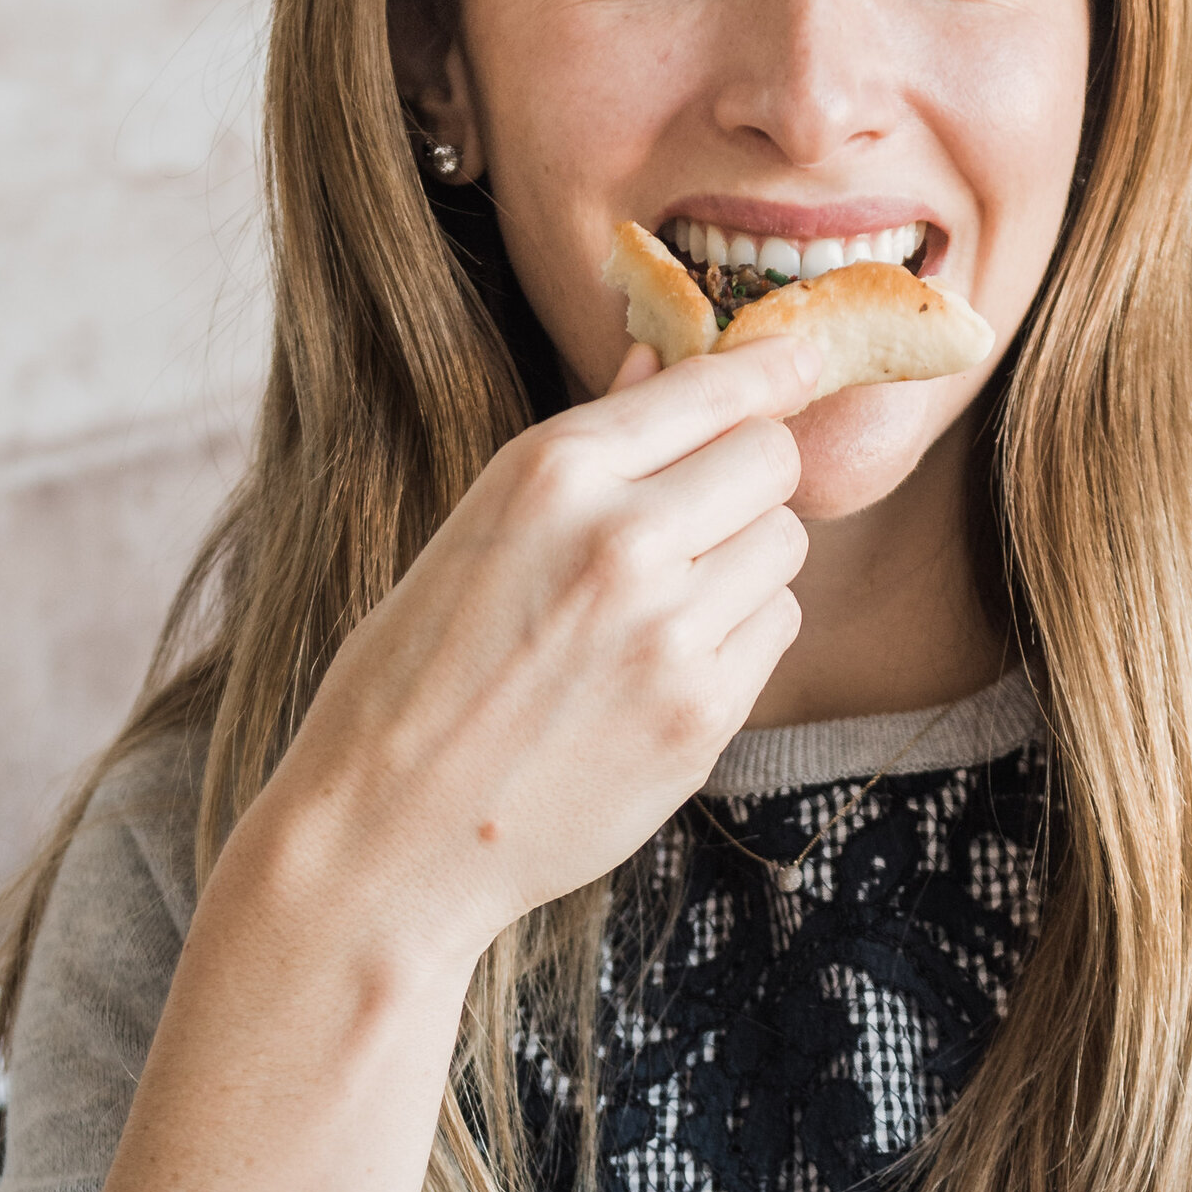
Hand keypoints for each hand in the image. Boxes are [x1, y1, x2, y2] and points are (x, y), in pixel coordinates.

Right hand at [238, 335, 818, 972]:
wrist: (389, 835)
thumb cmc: (413, 679)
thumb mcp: (477, 531)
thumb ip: (587, 448)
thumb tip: (665, 356)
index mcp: (549, 472)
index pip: (714, 388)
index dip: (770, 373)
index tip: (801, 363)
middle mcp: (622, 538)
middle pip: (771, 461)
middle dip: (747, 478)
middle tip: (696, 519)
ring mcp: (670, 631)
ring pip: (785, 545)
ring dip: (745, 562)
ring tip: (659, 607)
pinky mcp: (702, 712)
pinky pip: (776, 630)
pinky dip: (741, 638)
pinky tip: (662, 668)